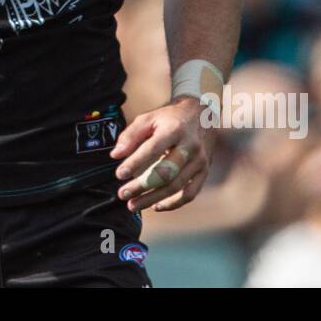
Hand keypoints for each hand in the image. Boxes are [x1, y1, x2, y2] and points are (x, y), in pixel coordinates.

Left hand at [111, 96, 214, 211]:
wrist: (204, 114)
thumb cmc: (172, 118)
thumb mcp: (149, 118)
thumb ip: (131, 135)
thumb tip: (116, 155)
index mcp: (174, 130)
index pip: (152, 149)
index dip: (135, 163)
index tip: (119, 174)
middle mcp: (189, 146)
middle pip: (166, 172)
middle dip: (142, 186)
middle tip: (123, 194)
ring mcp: (199, 161)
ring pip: (176, 186)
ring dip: (153, 198)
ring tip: (133, 204)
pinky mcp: (203, 171)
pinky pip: (190, 193)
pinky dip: (173, 203)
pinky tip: (156, 206)